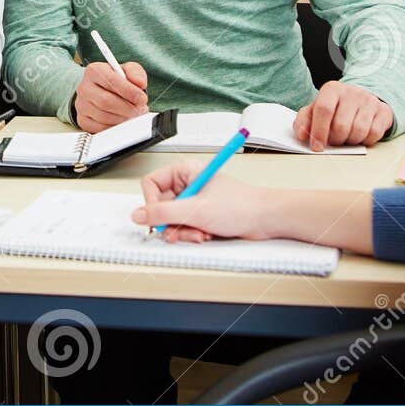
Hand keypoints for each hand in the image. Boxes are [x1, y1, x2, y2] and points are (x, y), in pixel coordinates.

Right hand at [73, 60, 147, 132]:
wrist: (103, 91)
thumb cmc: (117, 81)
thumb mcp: (128, 71)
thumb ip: (136, 73)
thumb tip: (140, 83)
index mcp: (94, 71)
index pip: (111, 81)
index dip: (129, 92)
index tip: (142, 98)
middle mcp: (84, 87)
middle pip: (106, 102)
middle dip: (127, 108)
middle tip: (139, 110)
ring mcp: (81, 105)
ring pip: (104, 117)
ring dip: (123, 119)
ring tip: (133, 115)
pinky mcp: (83, 121)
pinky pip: (100, 129)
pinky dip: (115, 127)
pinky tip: (122, 121)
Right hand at [130, 159, 280, 243]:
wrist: (266, 218)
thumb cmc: (241, 205)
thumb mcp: (196, 209)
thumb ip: (163, 213)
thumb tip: (138, 215)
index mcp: (184, 171)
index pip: (151, 184)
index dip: (151, 203)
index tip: (157, 218)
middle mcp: (188, 183)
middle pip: (161, 205)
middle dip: (172, 222)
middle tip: (181, 230)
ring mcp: (195, 200)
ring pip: (172, 219)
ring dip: (183, 230)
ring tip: (199, 233)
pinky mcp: (202, 214)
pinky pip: (185, 226)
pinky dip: (192, 233)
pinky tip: (206, 234)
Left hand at [293, 81, 393, 149]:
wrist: (361, 100)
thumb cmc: (335, 108)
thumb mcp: (315, 110)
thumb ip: (304, 121)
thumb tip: (302, 135)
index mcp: (332, 89)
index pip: (323, 110)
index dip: (318, 131)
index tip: (316, 146)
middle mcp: (352, 92)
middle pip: (341, 125)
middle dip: (335, 140)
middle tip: (333, 141)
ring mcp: (369, 101)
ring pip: (358, 131)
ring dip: (350, 142)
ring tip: (346, 138)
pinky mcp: (383, 111)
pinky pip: (374, 134)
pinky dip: (365, 141)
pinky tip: (360, 136)